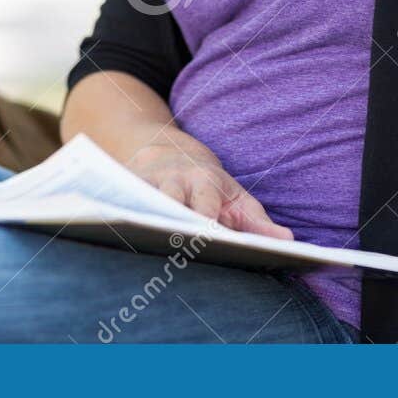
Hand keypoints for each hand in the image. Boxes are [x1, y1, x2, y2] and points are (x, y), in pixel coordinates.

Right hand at [125, 129, 293, 239]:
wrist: (169, 151)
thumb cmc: (210, 184)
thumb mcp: (237, 197)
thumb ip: (258, 221)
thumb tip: (288, 239)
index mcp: (204, 180)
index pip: (205, 202)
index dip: (204, 219)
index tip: (207, 238)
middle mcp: (172, 177)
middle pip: (168, 199)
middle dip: (169, 220)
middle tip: (170, 246)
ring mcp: (143, 180)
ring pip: (138, 199)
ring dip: (135, 217)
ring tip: (134, 241)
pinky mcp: (120, 185)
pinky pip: (116, 200)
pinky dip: (113, 213)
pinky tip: (109, 232)